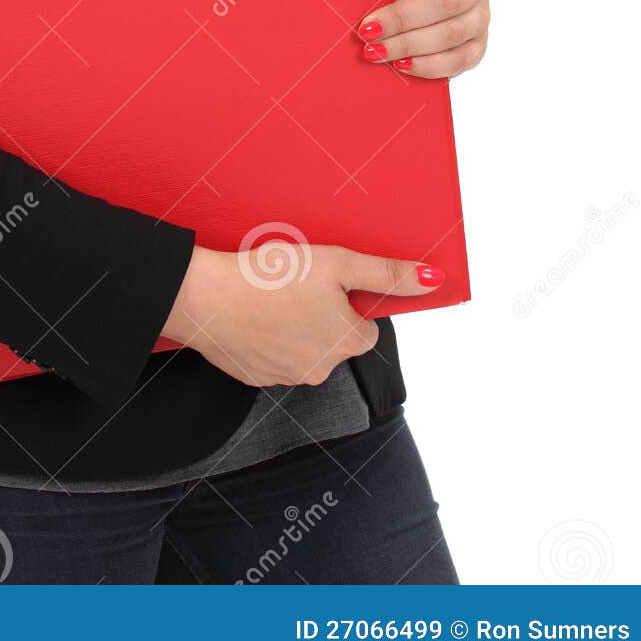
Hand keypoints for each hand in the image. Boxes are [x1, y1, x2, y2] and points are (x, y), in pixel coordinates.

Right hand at [163, 242, 444, 388]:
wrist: (207, 298)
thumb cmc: (270, 277)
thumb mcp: (336, 262)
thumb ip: (386, 273)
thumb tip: (433, 281)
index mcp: (346, 342)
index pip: (366, 327)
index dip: (348, 302)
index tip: (324, 283)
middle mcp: (323, 368)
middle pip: (335, 340)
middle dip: (321, 316)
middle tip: (295, 285)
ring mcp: (287, 377)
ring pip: (304, 350)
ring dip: (294, 329)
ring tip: (270, 297)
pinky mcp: (256, 378)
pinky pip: (272, 358)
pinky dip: (267, 340)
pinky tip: (252, 315)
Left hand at [356, 0, 492, 79]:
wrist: (420, 4)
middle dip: (402, 17)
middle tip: (367, 29)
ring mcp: (481, 13)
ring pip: (452, 32)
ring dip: (408, 44)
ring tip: (374, 50)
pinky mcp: (479, 44)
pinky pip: (458, 59)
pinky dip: (427, 65)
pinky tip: (400, 65)